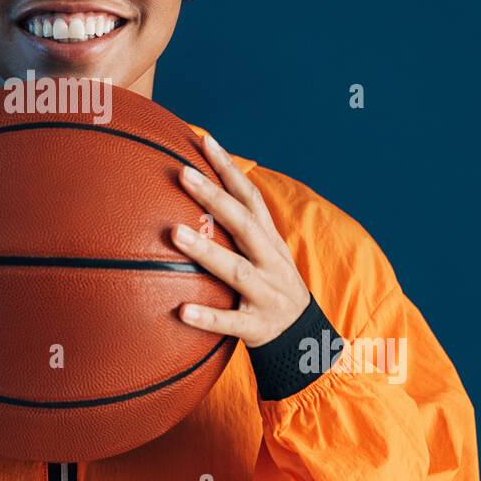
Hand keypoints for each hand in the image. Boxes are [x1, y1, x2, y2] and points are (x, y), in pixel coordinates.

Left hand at [171, 131, 309, 347]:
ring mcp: (266, 294)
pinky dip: (208, 318)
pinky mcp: (257, 327)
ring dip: (206, 251)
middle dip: (214, 197)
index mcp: (269, 242)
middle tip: (183, 174)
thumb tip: (197, 193)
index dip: (230, 169)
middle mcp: (270, 262)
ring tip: (174, 233)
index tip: (205, 141)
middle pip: (243, 224)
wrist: (305, 340)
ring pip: (236, 270)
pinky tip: (181, 312)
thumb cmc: (271, 287)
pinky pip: (231, 322)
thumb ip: (239, 229)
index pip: (251, 198)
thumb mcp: (264, 255)